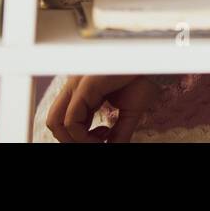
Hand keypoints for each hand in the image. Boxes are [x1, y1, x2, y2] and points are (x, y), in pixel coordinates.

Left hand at [45, 75, 160, 142]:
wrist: (155, 64)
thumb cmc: (144, 79)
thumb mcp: (130, 111)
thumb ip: (119, 131)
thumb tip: (113, 146)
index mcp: (83, 91)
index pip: (65, 119)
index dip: (80, 137)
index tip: (106, 137)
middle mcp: (75, 87)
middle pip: (54, 122)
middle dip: (71, 140)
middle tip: (96, 142)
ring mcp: (77, 85)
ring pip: (55, 122)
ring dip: (75, 140)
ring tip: (98, 141)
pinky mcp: (84, 87)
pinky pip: (71, 120)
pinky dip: (83, 136)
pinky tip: (104, 134)